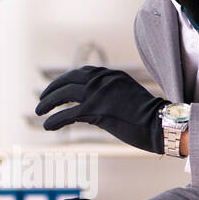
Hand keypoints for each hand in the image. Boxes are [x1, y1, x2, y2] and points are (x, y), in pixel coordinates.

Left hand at [35, 66, 164, 153]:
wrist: (159, 124)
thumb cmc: (148, 117)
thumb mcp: (128, 97)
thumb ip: (109, 96)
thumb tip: (91, 109)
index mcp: (111, 75)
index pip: (82, 73)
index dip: (65, 80)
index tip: (56, 88)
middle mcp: (102, 80)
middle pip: (69, 80)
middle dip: (52, 90)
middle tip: (42, 100)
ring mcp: (98, 94)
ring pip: (64, 94)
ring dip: (48, 103)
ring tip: (39, 111)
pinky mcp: (95, 110)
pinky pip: (67, 114)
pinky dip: (55, 120)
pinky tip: (48, 126)